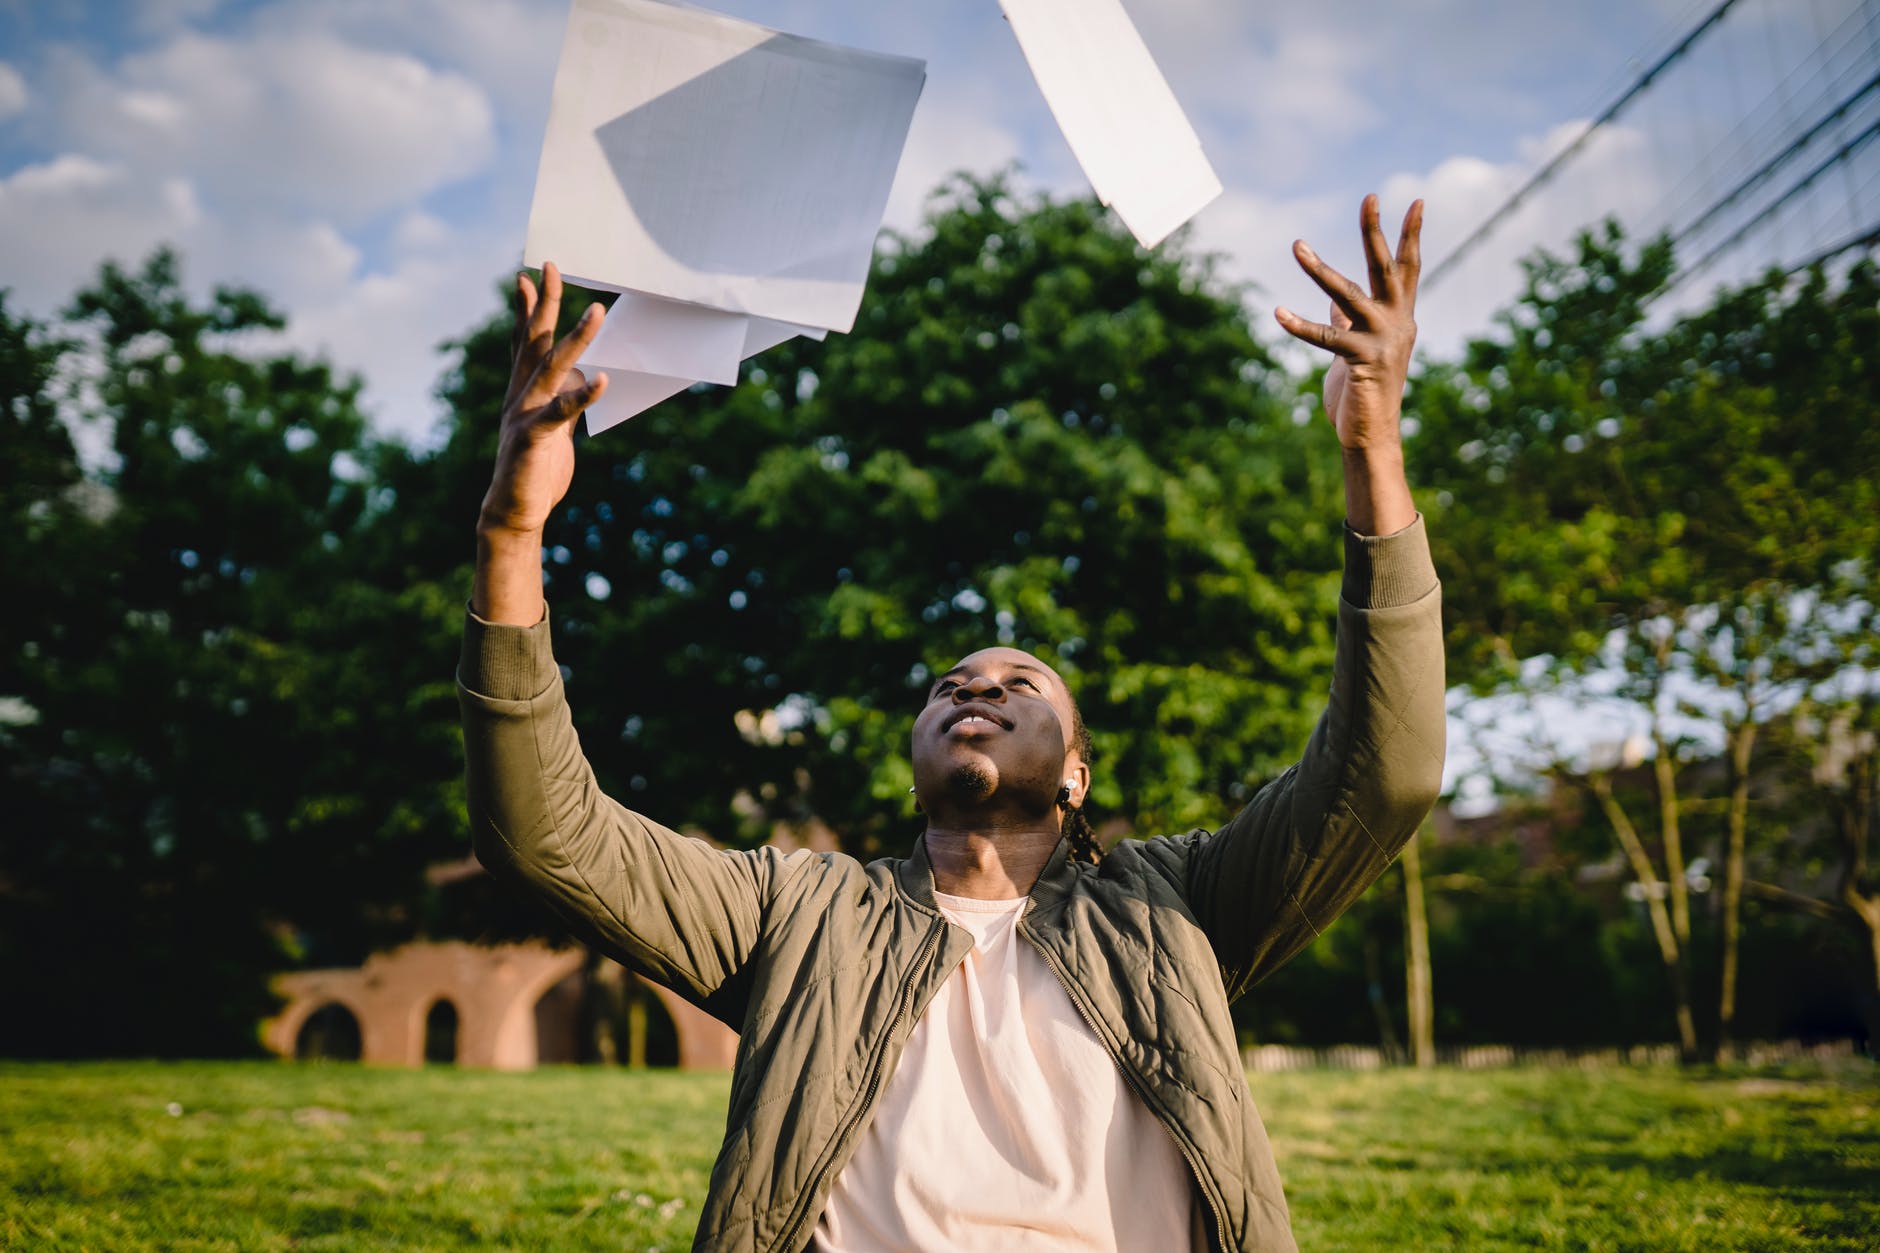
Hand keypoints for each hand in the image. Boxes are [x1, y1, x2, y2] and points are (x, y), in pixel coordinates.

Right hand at [477, 262, 607, 538]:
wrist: (513, 511)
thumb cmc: (535, 469)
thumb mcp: (553, 427)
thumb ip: (564, 398)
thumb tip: (581, 373)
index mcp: (523, 392)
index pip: (524, 343)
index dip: (527, 310)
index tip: (528, 278)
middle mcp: (520, 396)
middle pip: (534, 342)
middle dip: (543, 304)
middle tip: (551, 268)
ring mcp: (525, 414)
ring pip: (551, 368)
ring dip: (575, 338)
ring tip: (596, 311)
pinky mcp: (534, 438)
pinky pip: (560, 413)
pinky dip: (581, 396)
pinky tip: (602, 380)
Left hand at [1275, 195, 1421, 451]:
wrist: (1371, 435)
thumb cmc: (1363, 392)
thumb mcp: (1357, 349)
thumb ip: (1349, 321)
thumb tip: (1335, 301)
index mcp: (1399, 316)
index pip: (1407, 267)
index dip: (1411, 234)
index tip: (1417, 202)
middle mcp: (1397, 323)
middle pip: (1385, 267)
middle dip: (1375, 231)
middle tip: (1370, 196)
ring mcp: (1382, 341)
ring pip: (1347, 295)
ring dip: (1319, 270)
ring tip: (1297, 246)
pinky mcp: (1361, 361)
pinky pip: (1325, 337)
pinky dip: (1300, 325)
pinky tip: (1279, 312)